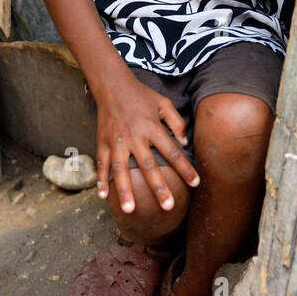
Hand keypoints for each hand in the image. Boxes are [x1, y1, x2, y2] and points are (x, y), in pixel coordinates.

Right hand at [93, 78, 200, 214]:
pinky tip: (103, 196)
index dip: (185, 169)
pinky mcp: (103, 142)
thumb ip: (177, 122)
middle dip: (159, 188)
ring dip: (125, 191)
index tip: (195, 184)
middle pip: (148, 166)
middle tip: (168, 207)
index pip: (172, 152)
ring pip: (122, 170)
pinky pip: (102, 164)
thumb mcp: (164, 103)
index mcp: (152, 128)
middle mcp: (135, 137)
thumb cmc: (141, 95)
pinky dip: (101, 180)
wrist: (112, 85)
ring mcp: (117, 142)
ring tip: (130, 210)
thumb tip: (185, 144)